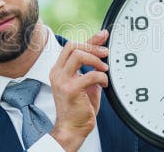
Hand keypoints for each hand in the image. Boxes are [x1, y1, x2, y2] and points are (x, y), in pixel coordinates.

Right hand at [49, 30, 109, 151]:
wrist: (72, 128)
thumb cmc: (80, 107)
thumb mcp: (86, 82)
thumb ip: (90, 68)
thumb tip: (103, 51)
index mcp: (59, 69)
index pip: (72, 46)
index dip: (90, 39)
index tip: (104, 35)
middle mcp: (57, 73)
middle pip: (73, 46)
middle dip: (93, 46)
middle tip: (106, 54)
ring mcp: (62, 81)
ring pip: (78, 55)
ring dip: (96, 60)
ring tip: (104, 69)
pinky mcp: (70, 90)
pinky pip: (90, 75)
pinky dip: (102, 77)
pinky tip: (104, 85)